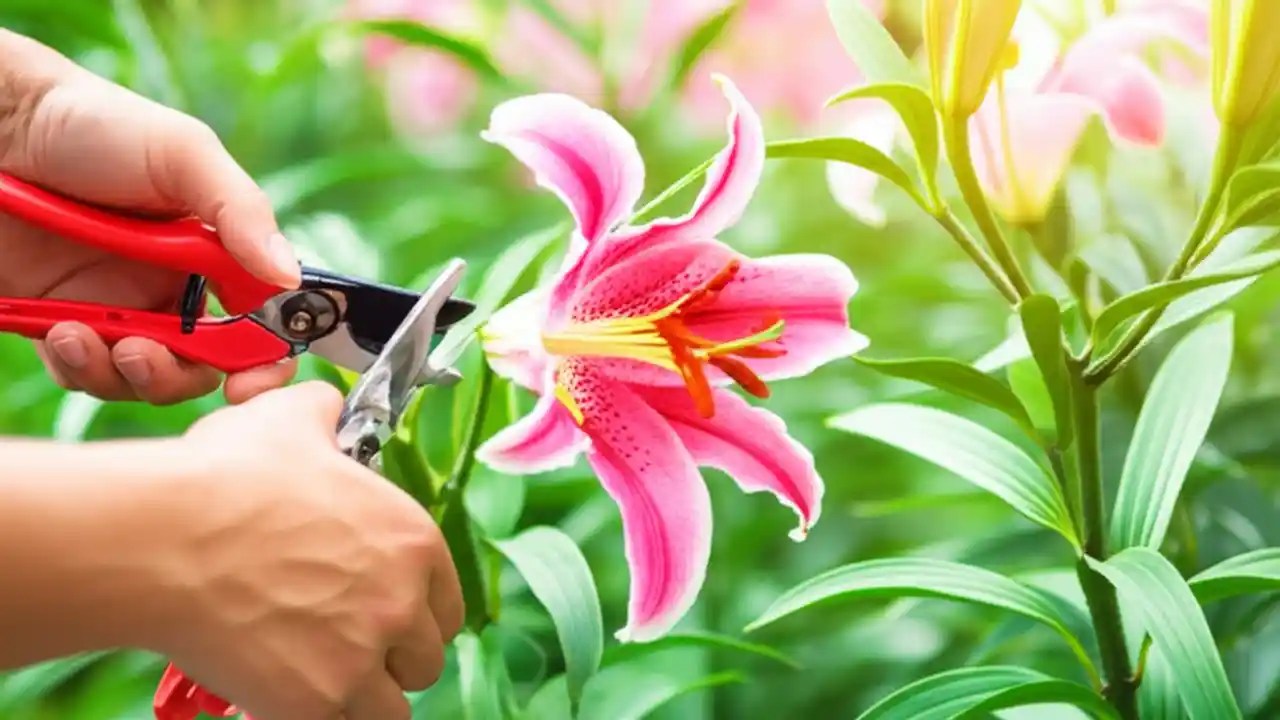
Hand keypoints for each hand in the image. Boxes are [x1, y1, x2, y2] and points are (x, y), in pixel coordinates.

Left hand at [0, 30, 299, 403]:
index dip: (265, 356)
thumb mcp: (183, 153)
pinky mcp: (62, 321)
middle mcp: (172, 288)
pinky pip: (84, 373)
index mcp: (215, 253)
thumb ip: (241, 212)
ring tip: (96, 338)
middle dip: (183, 375)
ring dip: (126, 375)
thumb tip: (288, 278)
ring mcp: (118, 307)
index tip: (252, 379)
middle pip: (204, 366)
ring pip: (144, 379)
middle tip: (149, 356)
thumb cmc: (94, 124)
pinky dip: (79, 368)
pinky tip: (62, 333)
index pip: (260, 319)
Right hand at [156, 382, 462, 719]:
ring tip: (322, 678)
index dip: (416, 613)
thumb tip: (329, 408)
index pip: (448, 605)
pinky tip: (286, 695)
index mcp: (413, 541)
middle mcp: (402, 603)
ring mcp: (362, 658)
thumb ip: (328, 415)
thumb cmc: (226, 476)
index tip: (386, 616)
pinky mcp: (317, 703)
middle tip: (345, 647)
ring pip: (391, 709)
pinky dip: (319, 717)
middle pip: (425, 660)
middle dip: (390, 659)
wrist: (165, 538)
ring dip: (362, 698)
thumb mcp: (292, 420)